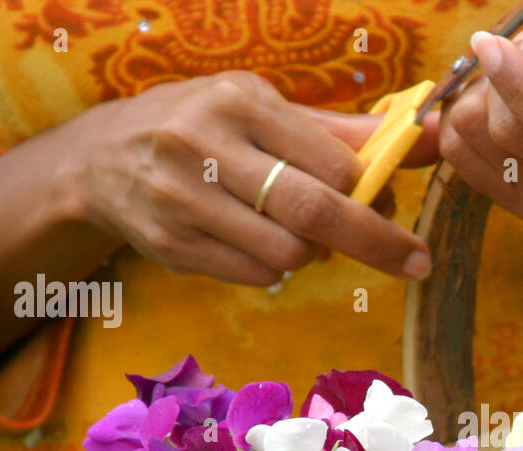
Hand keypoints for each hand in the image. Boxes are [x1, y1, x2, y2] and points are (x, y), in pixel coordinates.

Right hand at [66, 70, 441, 284]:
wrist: (100, 160)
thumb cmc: (200, 125)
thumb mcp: (260, 107)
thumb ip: (339, 130)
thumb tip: (421, 134)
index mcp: (237, 102)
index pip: (332, 163)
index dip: (370, 189)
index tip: (387, 198)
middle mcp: (205, 148)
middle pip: (315, 212)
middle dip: (376, 242)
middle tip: (417, 261)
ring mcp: (184, 201)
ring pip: (288, 253)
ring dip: (314, 252)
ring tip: (303, 232)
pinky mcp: (173, 246)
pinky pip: (257, 275)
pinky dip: (277, 268)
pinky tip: (263, 243)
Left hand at [438, 0, 522, 221]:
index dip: (519, 88)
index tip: (492, 45)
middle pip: (509, 136)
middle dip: (497, 81)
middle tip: (522, 48)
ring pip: (476, 144)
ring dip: (479, 97)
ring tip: (514, 76)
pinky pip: (460, 155)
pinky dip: (461, 118)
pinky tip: (491, 100)